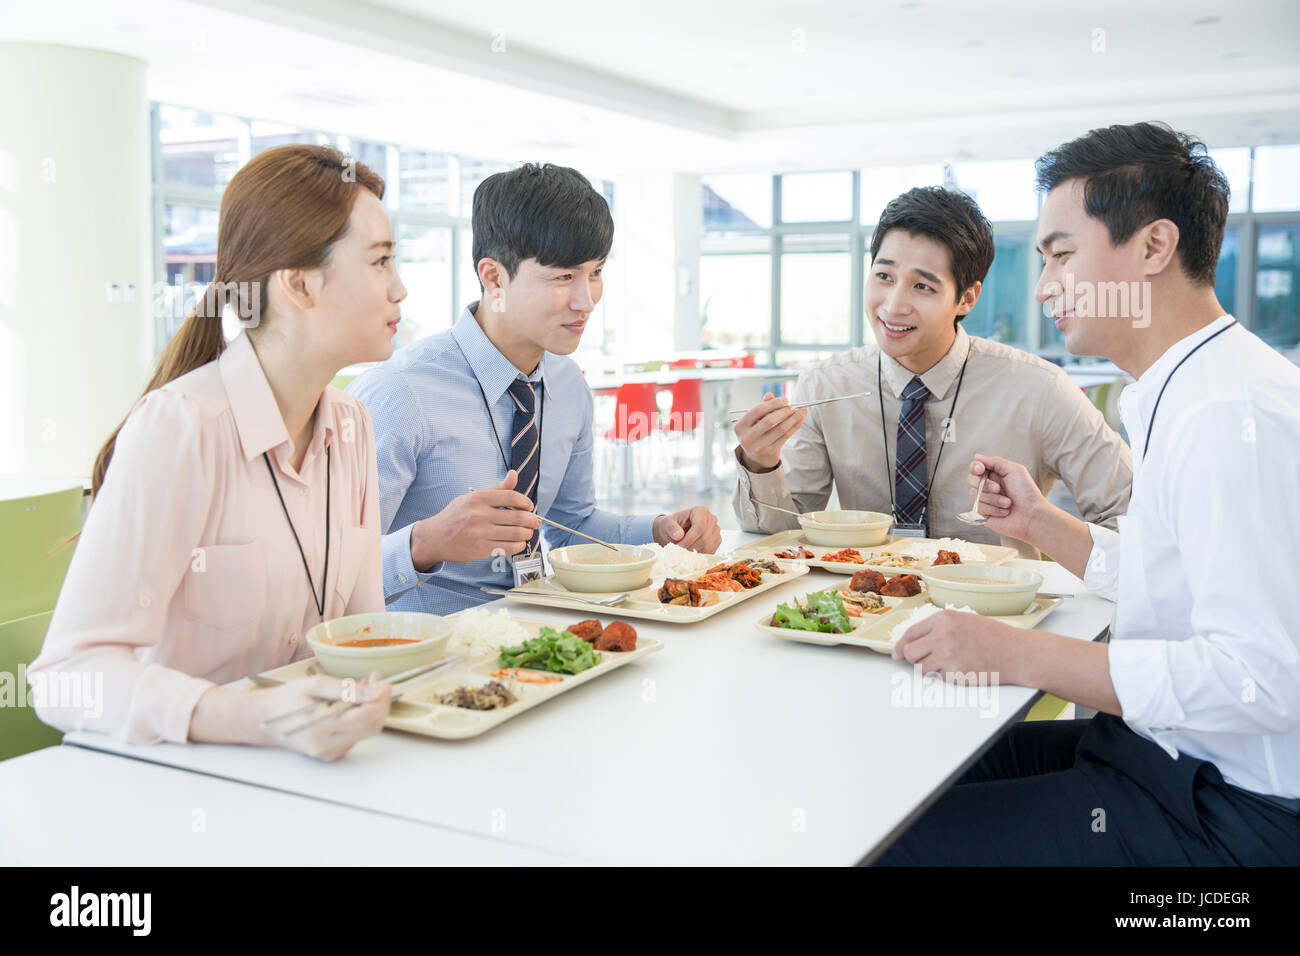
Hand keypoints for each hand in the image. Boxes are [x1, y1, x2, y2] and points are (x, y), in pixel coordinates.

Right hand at [255, 671, 391, 761]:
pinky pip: (357, 735)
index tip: (383, 682)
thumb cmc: (286, 700)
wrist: (264, 720)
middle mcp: (327, 746)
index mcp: (321, 728)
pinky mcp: (332, 753)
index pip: (365, 717)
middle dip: (379, 703)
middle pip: (372, 727)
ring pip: (367, 731)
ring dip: (371, 709)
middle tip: (375, 681)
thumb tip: (375, 691)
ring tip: (363, 688)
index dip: (379, 699)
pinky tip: (353, 703)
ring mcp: (330, 752)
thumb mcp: (315, 686)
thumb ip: (347, 689)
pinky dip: (361, 718)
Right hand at [410, 469, 541, 568]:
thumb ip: (496, 489)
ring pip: (517, 533)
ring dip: (528, 533)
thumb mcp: (472, 497)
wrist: (434, 538)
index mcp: (478, 498)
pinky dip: (519, 545)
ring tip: (527, 532)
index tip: (529, 506)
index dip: (526, 502)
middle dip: (533, 520)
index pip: (512, 497)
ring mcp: (480, 533)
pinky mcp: (481, 550)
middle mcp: (479, 515)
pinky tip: (518, 542)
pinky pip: (509, 548)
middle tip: (535, 521)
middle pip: (519, 517)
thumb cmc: (455, 516)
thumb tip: (513, 475)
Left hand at [654, 506, 721, 552]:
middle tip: (680, 550)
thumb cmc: (671, 526)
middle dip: (691, 546)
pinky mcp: (716, 541)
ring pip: (708, 545)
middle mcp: (711, 519)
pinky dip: (699, 554)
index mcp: (701, 511)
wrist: (674, 532)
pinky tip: (691, 551)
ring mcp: (715, 530)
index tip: (679, 546)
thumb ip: (671, 528)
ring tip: (684, 550)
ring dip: (694, 551)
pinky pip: (710, 551)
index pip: (700, 527)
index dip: (690, 538)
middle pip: (705, 538)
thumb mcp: (667, 524)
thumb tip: (679, 535)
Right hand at [734, 392, 806, 471]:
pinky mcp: (770, 452)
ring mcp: (758, 447)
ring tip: (801, 411)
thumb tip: (770, 395)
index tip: (785, 399)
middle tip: (793, 406)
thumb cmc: (756, 433)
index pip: (757, 411)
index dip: (773, 404)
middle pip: (768, 420)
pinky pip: (785, 437)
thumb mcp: (755, 421)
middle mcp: (747, 437)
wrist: (757, 457)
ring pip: (780, 429)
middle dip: (783, 411)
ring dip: (793, 419)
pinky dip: (794, 427)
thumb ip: (762, 407)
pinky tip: (800, 420)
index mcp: (740, 426)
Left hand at [891, 611, 1021, 683]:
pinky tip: (964, 668)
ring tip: (951, 662)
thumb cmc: (994, 636)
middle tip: (927, 660)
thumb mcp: (964, 621)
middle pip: (910, 653)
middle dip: (914, 658)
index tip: (895, 654)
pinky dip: (947, 676)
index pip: (910, 633)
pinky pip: (940, 678)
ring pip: (922, 668)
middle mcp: (942, 636)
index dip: (900, 646)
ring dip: (931, 668)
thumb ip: (939, 628)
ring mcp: (948, 656)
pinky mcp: (955, 674)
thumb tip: (914, 641)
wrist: (1017, 653)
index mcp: (943, 619)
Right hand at [967, 454, 1049, 543]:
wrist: (1032, 515)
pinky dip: (994, 509)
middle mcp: (987, 486)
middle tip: (998, 488)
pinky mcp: (983, 514)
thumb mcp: (1014, 470)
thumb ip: (995, 461)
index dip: (975, 467)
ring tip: (1008, 503)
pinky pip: (978, 508)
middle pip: (971, 480)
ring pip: (975, 495)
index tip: (980, 469)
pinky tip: (1004, 512)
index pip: (975, 467)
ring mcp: (985, 500)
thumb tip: (976, 456)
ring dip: (994, 499)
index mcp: (994, 474)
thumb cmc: (1027, 492)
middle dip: (985, 484)